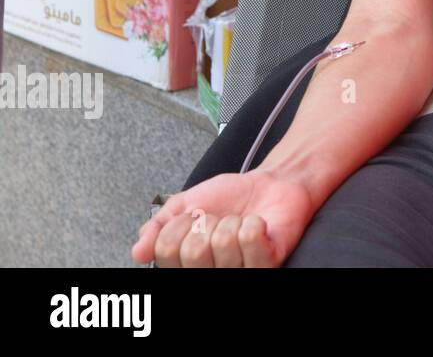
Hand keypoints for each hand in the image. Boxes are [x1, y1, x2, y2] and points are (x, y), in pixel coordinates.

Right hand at [131, 169, 314, 267]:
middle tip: (218, 220)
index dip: (178, 225)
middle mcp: (211, 273)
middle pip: (192, 252)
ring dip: (231, 221)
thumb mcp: (183, 205)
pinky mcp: (268, 264)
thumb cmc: (230, 198)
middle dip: (205, 223)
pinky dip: (253, 221)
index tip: (192, 218)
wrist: (270, 183)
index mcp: (187, 263)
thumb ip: (158, 226)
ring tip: (239, 222)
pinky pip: (249, 239)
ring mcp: (240, 272)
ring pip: (222, 243)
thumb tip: (139, 250)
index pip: (165, 251)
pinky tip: (258, 224)